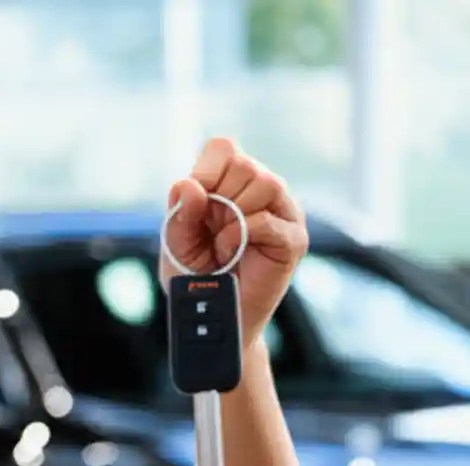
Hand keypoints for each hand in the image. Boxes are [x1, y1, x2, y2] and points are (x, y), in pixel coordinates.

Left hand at [160, 138, 308, 352]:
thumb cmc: (196, 274)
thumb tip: (188, 184)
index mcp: (230, 182)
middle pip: (245, 164)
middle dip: (218, 198)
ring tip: (223, 243)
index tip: (196, 200)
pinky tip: (232, 251)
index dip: (206, 170)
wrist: (213, 314)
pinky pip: (269, 220)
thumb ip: (179, 212)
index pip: (223, 147)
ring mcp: (282, 212)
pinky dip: (242, 233)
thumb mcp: (176, 241)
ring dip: (233, 214)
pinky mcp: (293, 238)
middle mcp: (260, 191)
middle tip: (211, 229)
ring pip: (266, 183)